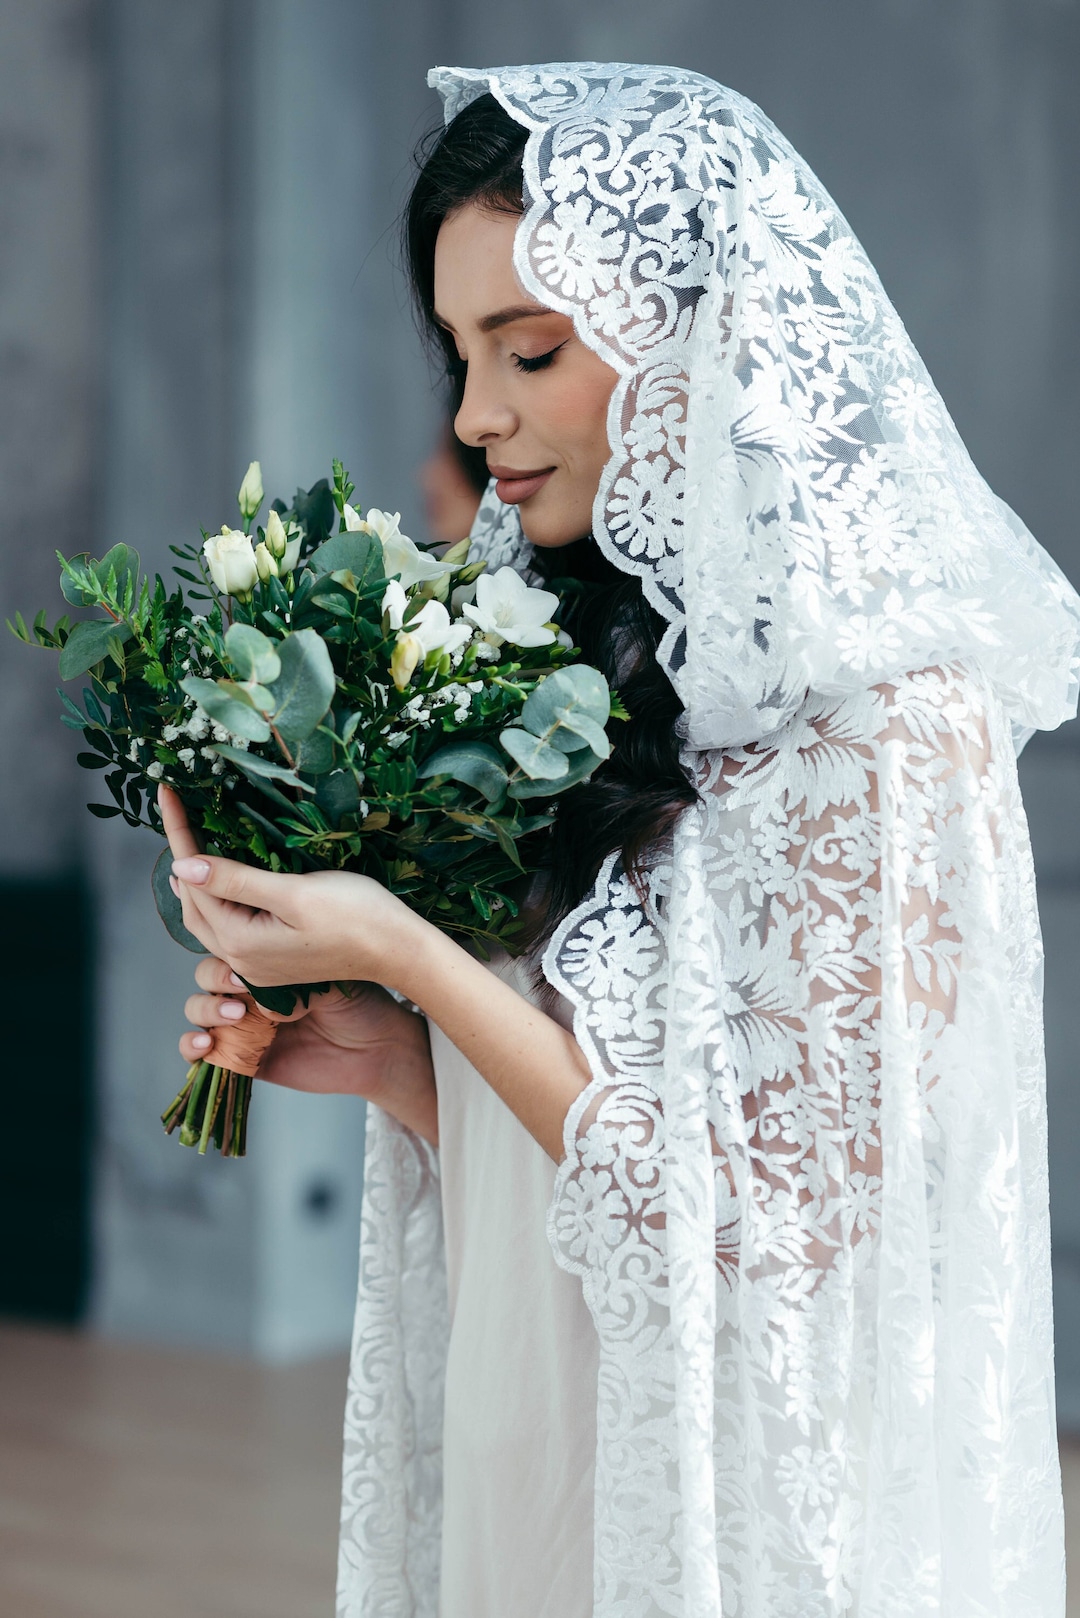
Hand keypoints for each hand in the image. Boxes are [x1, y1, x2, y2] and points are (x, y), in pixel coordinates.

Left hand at [159, 785, 432, 994]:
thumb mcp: (294, 893)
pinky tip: (222, 883)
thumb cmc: (357, 916)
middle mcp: (240, 960)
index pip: (195, 881)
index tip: (167, 793)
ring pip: (210, 919)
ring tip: (189, 843)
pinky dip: (219, 901)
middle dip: (182, 859)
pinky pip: (230, 928)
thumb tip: (185, 865)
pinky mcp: (273, 962)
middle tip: (178, 812)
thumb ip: (236, 881)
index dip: (180, 834)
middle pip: (194, 904)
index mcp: (240, 941)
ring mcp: (257, 965)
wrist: (398, 951)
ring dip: (197, 882)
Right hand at [180, 955, 437, 1141]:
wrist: (378, 1047)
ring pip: (199, 1008)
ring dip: (206, 1007)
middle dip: (215, 975)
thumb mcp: (325, 974)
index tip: (232, 937)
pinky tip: (207, 1043)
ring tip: (236, 1013)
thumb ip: (289, 969)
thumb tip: (251, 974)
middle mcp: (250, 990)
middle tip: (240, 982)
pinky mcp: (242, 1058)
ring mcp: (244, 1023)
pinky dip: (193, 1046)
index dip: (220, 939)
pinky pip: (202, 1054)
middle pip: (206, 974)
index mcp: (268, 961)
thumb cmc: (359, 1001)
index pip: (226, 942)